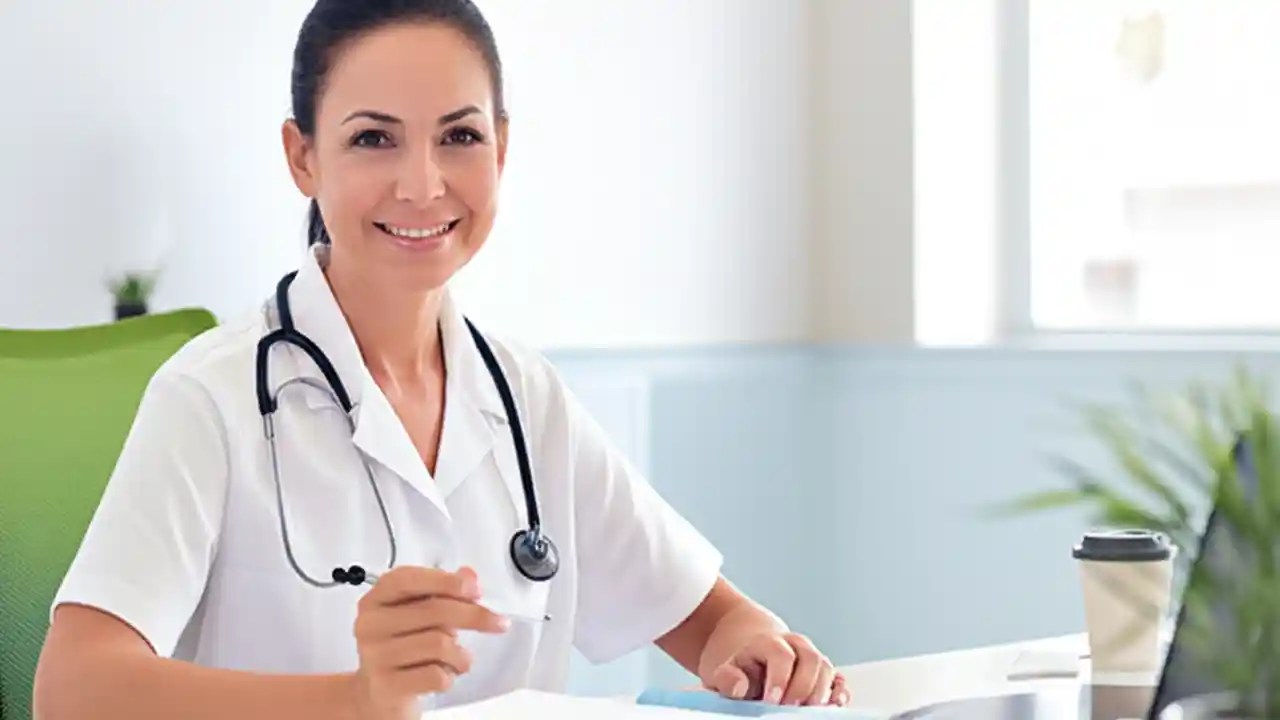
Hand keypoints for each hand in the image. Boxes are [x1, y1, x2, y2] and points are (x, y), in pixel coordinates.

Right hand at [350, 566, 508, 719]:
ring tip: (457, 658)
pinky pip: (436, 675)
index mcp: (376, 599)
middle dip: (474, 616)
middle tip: (498, 623)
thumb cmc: (404, 646)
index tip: (476, 590)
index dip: (445, 581)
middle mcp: (370, 624)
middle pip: (434, 610)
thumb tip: (469, 577)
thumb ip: (445, 591)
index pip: (407, 580)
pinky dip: (450, 676)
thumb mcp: (420, 613)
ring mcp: (376, 656)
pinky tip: (443, 675)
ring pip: (439, 644)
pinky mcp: (387, 686)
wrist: (379, 693)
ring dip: (461, 654)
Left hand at [703, 631, 849, 707]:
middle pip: (810, 659)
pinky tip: (832, 706)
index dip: (779, 678)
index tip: (771, 701)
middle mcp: (795, 645)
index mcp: (768, 642)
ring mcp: (812, 657)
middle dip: (803, 687)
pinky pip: (839, 680)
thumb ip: (727, 678)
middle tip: (790, 709)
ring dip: (821, 693)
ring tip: (808, 712)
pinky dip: (839, 693)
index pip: (781, 654)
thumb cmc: (741, 671)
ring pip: (827, 668)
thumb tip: (738, 687)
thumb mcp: (725, 672)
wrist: (755, 660)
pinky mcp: (824, 673)